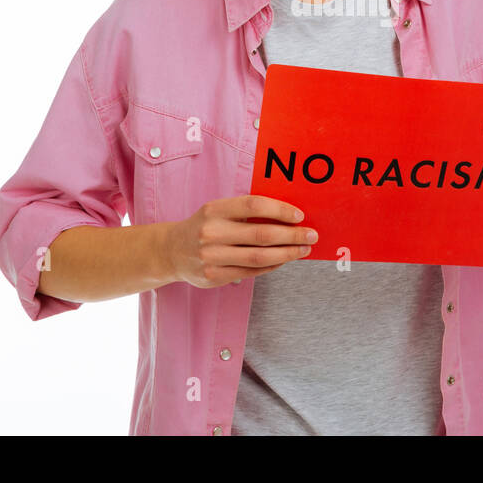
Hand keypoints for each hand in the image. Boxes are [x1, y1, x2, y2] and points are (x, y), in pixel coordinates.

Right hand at [163, 195, 317, 288]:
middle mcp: (212, 233)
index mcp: (215, 210)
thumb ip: (245, 212)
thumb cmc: (204, 226)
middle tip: (311, 235)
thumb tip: (287, 216)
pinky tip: (284, 260)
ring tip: (303, 249)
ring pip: (259, 257)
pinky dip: (272, 266)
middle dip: (292, 235)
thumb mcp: (217, 211)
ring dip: (287, 254)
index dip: (280, 210)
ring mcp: (212, 257)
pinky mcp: (215, 277)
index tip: (299, 215)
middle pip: (261, 235)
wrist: (171, 251)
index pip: (254, 205)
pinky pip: (252, 272)